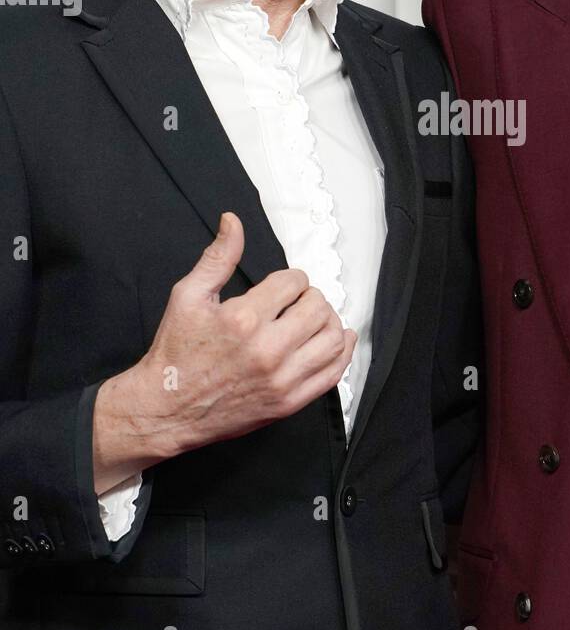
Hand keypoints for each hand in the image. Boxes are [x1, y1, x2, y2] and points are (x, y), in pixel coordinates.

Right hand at [93, 212, 354, 491]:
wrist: (167, 408)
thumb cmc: (176, 352)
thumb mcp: (188, 295)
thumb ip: (218, 257)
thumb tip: (233, 221)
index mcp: (243, 318)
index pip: (293, 283)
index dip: (291, 279)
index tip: (284, 286)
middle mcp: (267, 350)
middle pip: (317, 308)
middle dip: (312, 297)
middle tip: (300, 301)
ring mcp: (281, 379)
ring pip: (332, 340)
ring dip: (330, 321)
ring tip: (316, 318)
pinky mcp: (288, 403)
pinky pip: (332, 374)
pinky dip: (342, 353)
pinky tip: (338, 340)